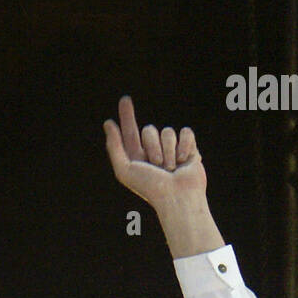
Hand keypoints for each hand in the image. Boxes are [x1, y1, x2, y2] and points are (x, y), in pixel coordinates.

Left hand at [103, 96, 205, 210]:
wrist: (177, 198)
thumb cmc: (150, 188)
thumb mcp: (125, 170)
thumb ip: (114, 147)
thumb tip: (108, 123)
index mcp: (137, 158)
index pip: (130, 132)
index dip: (127, 116)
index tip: (125, 100)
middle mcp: (153, 152)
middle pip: (150, 130)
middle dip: (153, 147)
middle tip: (157, 166)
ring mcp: (172, 150)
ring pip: (168, 131)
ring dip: (169, 151)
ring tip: (171, 169)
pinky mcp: (189, 148)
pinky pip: (185, 132)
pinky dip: (184, 146)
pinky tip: (185, 161)